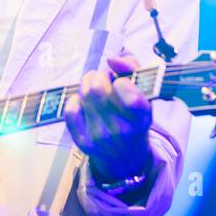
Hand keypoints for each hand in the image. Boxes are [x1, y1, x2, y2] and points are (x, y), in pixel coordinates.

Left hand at [63, 53, 153, 185]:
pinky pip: (70, 109)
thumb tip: (112, 59)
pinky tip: (85, 102)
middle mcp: (120, 130)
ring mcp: (99, 137)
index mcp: (141, 118)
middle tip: (104, 78)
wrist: (125, 156)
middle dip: (99, 75)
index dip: (122, 81)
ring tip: (95, 87)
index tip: (121, 82)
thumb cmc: (135, 119)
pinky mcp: (82, 140)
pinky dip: (76, 99)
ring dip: (87, 83)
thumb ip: (133, 69)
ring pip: (83, 95)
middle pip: (97, 89)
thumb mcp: (144, 95)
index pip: (130, 96)